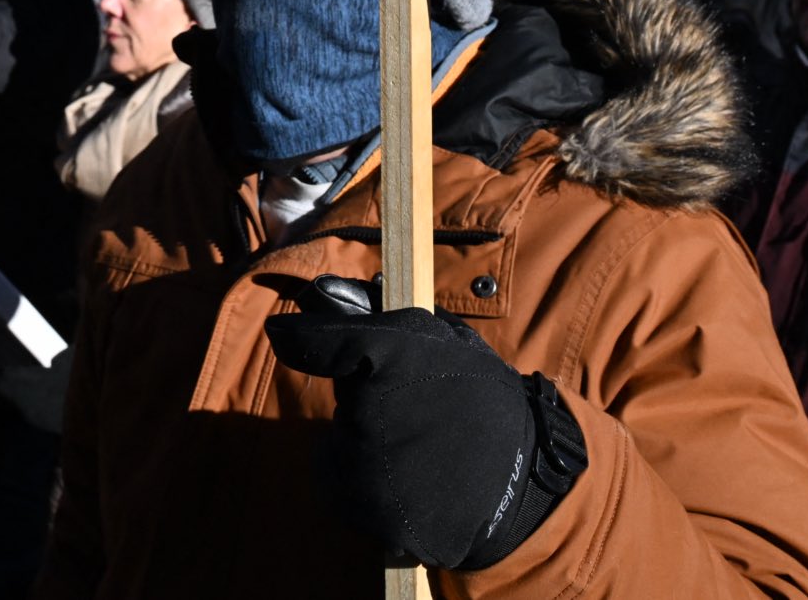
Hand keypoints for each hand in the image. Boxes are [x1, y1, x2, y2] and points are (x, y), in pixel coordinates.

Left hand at [263, 274, 579, 570]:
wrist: (524, 484)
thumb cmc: (485, 402)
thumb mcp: (446, 341)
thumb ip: (384, 317)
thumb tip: (323, 295)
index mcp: (394, 355)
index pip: (324, 341)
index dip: (302, 338)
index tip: (283, 335)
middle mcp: (372, 409)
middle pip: (344, 400)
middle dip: (367, 401)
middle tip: (416, 410)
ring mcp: (368, 466)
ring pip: (341, 448)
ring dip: (367, 447)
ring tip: (422, 450)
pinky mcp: (368, 512)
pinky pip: (345, 490)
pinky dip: (367, 487)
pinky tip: (412, 483)